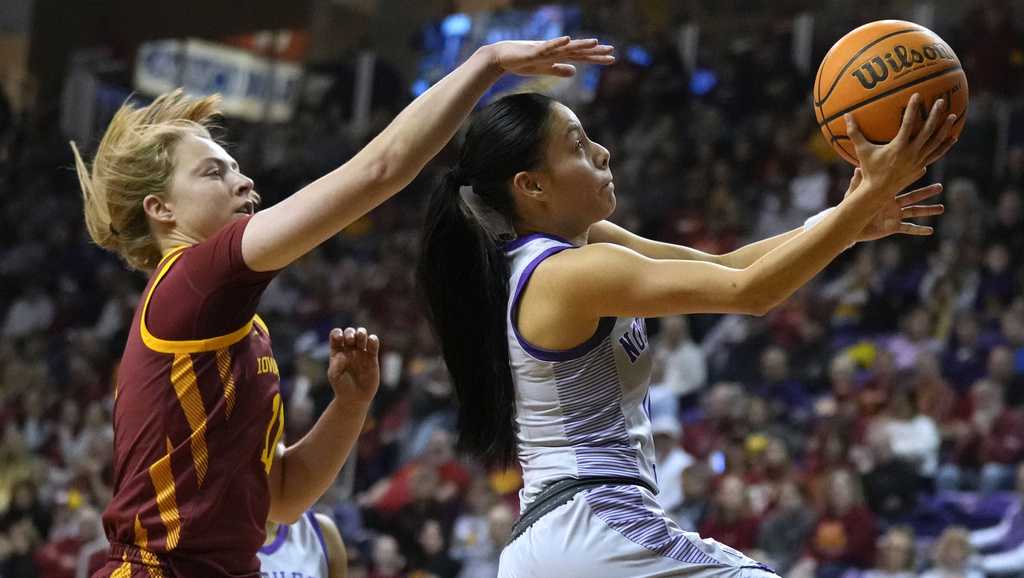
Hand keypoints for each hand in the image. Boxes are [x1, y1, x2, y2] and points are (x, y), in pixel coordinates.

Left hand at [327, 327, 379, 404]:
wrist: (355, 398)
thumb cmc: (342, 387)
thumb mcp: (334, 376)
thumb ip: (336, 365)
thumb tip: (343, 354)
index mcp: (337, 351)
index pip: (336, 335)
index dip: (337, 333)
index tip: (339, 339)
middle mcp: (349, 349)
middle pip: (350, 333)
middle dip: (350, 333)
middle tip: (350, 340)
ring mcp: (361, 352)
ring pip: (362, 335)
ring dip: (361, 333)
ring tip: (361, 337)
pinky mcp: (372, 357)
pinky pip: (373, 345)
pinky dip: (373, 340)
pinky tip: (372, 340)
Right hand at [481, 36, 614, 77]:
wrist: (502, 58)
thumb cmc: (521, 63)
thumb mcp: (544, 69)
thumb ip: (559, 70)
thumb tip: (574, 72)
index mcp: (558, 56)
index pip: (581, 57)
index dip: (596, 58)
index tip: (611, 59)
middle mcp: (555, 50)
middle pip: (578, 51)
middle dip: (595, 51)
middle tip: (612, 51)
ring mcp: (546, 49)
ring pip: (566, 47)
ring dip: (580, 44)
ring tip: (595, 42)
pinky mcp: (534, 50)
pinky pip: (548, 47)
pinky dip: (557, 43)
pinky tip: (567, 40)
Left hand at [844, 168, 944, 241]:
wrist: (851, 225)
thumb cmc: (851, 208)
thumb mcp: (854, 195)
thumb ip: (857, 183)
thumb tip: (857, 168)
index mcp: (886, 194)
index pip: (901, 183)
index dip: (912, 176)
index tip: (924, 167)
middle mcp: (894, 204)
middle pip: (914, 197)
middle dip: (927, 192)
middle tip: (941, 187)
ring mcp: (895, 216)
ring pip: (915, 212)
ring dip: (928, 210)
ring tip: (941, 208)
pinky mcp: (893, 227)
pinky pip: (908, 228)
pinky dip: (919, 230)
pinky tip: (930, 230)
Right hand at [845, 93, 957, 197]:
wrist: (878, 192)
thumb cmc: (869, 170)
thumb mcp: (861, 151)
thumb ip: (854, 133)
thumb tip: (846, 115)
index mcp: (898, 147)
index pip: (907, 124)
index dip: (912, 109)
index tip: (917, 96)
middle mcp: (911, 153)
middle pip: (927, 131)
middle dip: (935, 115)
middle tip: (941, 102)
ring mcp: (918, 161)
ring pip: (935, 143)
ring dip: (945, 129)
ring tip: (953, 117)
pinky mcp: (921, 167)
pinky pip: (936, 154)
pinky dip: (944, 146)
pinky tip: (952, 138)